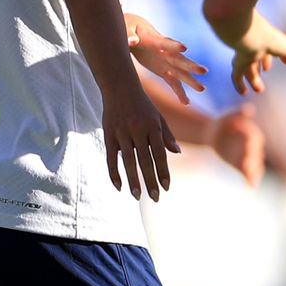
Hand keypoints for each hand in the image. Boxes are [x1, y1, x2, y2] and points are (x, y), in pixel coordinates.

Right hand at [104, 81, 178, 200]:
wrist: (120, 87)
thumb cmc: (143, 105)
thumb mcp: (159, 117)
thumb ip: (167, 135)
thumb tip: (177, 153)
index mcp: (153, 127)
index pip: (159, 154)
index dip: (163, 171)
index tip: (167, 187)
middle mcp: (138, 130)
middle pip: (145, 161)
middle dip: (150, 181)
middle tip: (156, 198)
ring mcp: (122, 133)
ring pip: (128, 161)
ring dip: (133, 180)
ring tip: (138, 196)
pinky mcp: (109, 135)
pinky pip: (110, 158)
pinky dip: (114, 173)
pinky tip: (119, 186)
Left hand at [126, 14, 205, 103]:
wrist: (135, 29)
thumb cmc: (129, 26)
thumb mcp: (127, 28)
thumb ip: (130, 35)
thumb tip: (133, 41)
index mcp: (156, 39)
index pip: (166, 43)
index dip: (174, 45)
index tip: (184, 48)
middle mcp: (165, 52)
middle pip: (179, 60)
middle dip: (190, 66)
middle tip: (203, 71)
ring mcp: (166, 61)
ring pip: (180, 73)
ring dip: (190, 81)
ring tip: (202, 89)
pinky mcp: (163, 70)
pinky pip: (173, 83)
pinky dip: (179, 92)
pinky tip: (186, 103)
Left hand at [209, 104, 266, 185]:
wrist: (216, 134)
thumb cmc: (223, 122)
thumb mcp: (228, 116)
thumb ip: (239, 114)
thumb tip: (249, 109)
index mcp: (252, 133)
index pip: (253, 139)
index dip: (251, 142)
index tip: (248, 145)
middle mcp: (254, 146)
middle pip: (255, 154)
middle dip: (252, 160)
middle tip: (248, 166)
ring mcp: (250, 157)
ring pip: (254, 165)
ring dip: (254, 172)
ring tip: (253, 179)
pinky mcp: (243, 166)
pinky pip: (248, 173)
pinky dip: (250, 179)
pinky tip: (250, 185)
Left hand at [231, 11, 285, 95]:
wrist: (247, 33)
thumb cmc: (268, 37)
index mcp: (263, 39)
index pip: (264, 50)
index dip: (266, 60)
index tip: (267, 68)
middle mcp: (252, 46)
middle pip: (253, 60)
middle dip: (257, 71)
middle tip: (260, 82)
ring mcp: (243, 53)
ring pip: (246, 69)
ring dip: (253, 80)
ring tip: (259, 90)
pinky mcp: (237, 62)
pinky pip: (237, 75)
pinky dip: (239, 84)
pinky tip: (243, 93)